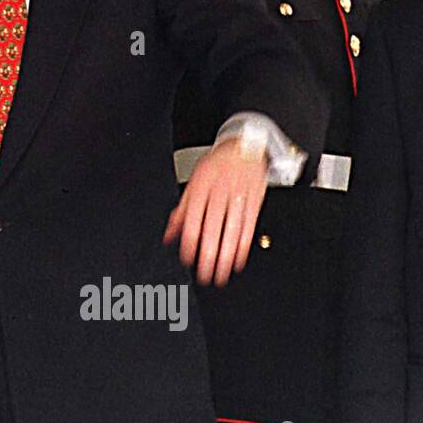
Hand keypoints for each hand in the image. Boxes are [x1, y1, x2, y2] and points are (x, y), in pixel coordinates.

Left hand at [163, 136, 267, 286]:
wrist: (245, 146)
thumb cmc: (216, 166)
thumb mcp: (193, 183)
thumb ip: (180, 211)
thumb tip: (168, 236)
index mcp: (200, 189)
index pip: (193, 221)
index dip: (190, 243)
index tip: (188, 260)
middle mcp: (219, 193)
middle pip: (213, 229)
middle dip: (208, 256)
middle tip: (204, 276)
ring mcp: (239, 197)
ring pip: (232, 231)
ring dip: (226, 256)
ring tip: (221, 275)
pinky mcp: (255, 201)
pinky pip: (248, 227)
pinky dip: (243, 246)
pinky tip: (238, 260)